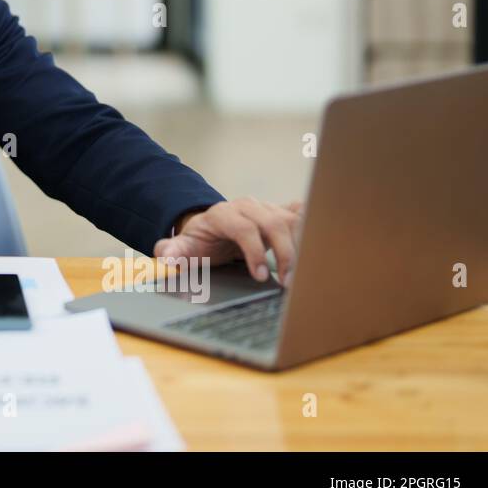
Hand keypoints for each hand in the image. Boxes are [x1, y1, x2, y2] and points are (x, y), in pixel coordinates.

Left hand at [153, 198, 304, 283]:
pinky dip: (312, 222)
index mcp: (223, 214)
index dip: (254, 251)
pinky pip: (299, 213)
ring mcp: (265, 208)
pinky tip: (321, 237)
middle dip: (285, 252)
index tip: (260, 276)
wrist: (209, 228)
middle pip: (273, 222)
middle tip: (287, 281)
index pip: (244, 228)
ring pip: (291, 220)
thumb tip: (166, 256)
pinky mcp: (279, 213)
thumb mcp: (183, 248)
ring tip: (303, 273)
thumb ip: (173, 251)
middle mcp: (247, 206)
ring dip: (301, 245)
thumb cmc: (199, 241)